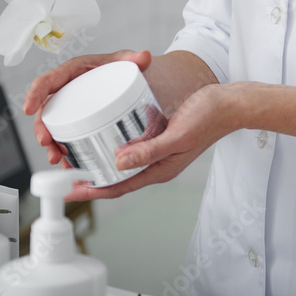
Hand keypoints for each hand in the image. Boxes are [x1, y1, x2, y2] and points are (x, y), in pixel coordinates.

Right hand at [24, 49, 152, 167]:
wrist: (135, 79)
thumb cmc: (124, 67)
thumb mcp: (127, 62)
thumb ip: (135, 59)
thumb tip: (144, 56)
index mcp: (73, 72)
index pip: (48, 81)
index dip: (35, 93)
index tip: (28, 108)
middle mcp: (68, 91)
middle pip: (46, 110)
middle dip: (41, 128)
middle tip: (46, 142)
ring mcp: (72, 109)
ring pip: (54, 128)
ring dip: (52, 145)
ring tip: (57, 159)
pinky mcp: (79, 123)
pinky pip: (67, 138)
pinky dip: (67, 152)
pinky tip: (70, 165)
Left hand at [62, 83, 235, 200]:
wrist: (230, 104)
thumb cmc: (209, 117)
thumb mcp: (178, 134)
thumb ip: (150, 151)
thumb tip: (119, 162)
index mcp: (161, 170)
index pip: (119, 187)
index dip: (92, 191)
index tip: (69, 190)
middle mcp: (157, 165)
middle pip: (117, 179)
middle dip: (91, 180)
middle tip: (65, 173)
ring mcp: (159, 153)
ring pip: (123, 164)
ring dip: (101, 164)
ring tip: (79, 157)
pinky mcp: (160, 139)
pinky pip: (133, 149)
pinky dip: (115, 148)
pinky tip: (105, 136)